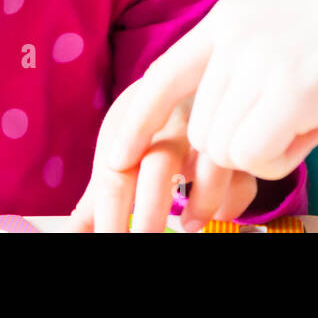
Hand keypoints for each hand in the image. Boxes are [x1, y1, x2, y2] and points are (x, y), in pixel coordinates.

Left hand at [67, 77, 257, 232]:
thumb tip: (73, 233)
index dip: (110, 214)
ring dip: (201, 202)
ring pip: (212, 162)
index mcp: (132, 125)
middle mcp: (171, 122)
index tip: (107, 240)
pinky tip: (220, 213)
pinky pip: (244, 171)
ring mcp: (209, 127)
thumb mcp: (118, 148)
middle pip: (160, 164)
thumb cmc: (147, 124)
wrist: (187, 76)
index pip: (115, 173)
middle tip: (143, 238)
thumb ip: (99, 195)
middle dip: (150, 210)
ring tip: (187, 225)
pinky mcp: (239, 139)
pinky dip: (233, 199)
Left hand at [97, 0, 317, 180]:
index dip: (130, 125)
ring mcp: (259, 59)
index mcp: (227, 18)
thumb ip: (243, 77)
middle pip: (196, 131)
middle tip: (285, 137)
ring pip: (222, 148)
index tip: (114, 162)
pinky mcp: (290, 87)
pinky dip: (283, 159)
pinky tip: (317, 126)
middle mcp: (232, 34)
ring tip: (309, 120)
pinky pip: (254, 156)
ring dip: (264, 153)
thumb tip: (209, 149)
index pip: (155, 78)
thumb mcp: (285, 40)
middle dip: (231, 154)